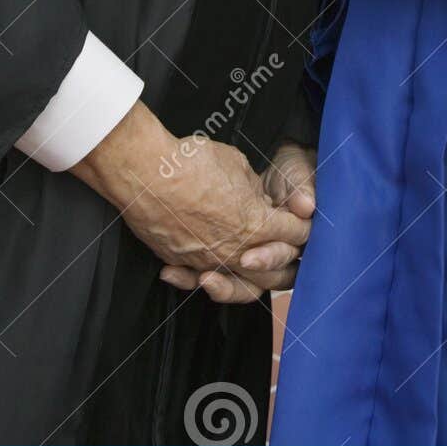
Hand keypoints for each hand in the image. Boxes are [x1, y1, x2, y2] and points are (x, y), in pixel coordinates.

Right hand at [159, 140, 316, 303]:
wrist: (145, 172)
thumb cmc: (193, 162)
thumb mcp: (237, 164)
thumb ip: (253, 188)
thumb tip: (255, 197)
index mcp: (257, 223)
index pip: (293, 234)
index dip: (301, 226)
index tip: (300, 221)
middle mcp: (235, 250)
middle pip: (272, 271)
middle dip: (283, 260)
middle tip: (284, 251)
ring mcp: (206, 260)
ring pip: (237, 283)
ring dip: (247, 275)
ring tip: (248, 266)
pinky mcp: (181, 261)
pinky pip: (200, 278)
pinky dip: (206, 277)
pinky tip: (206, 270)